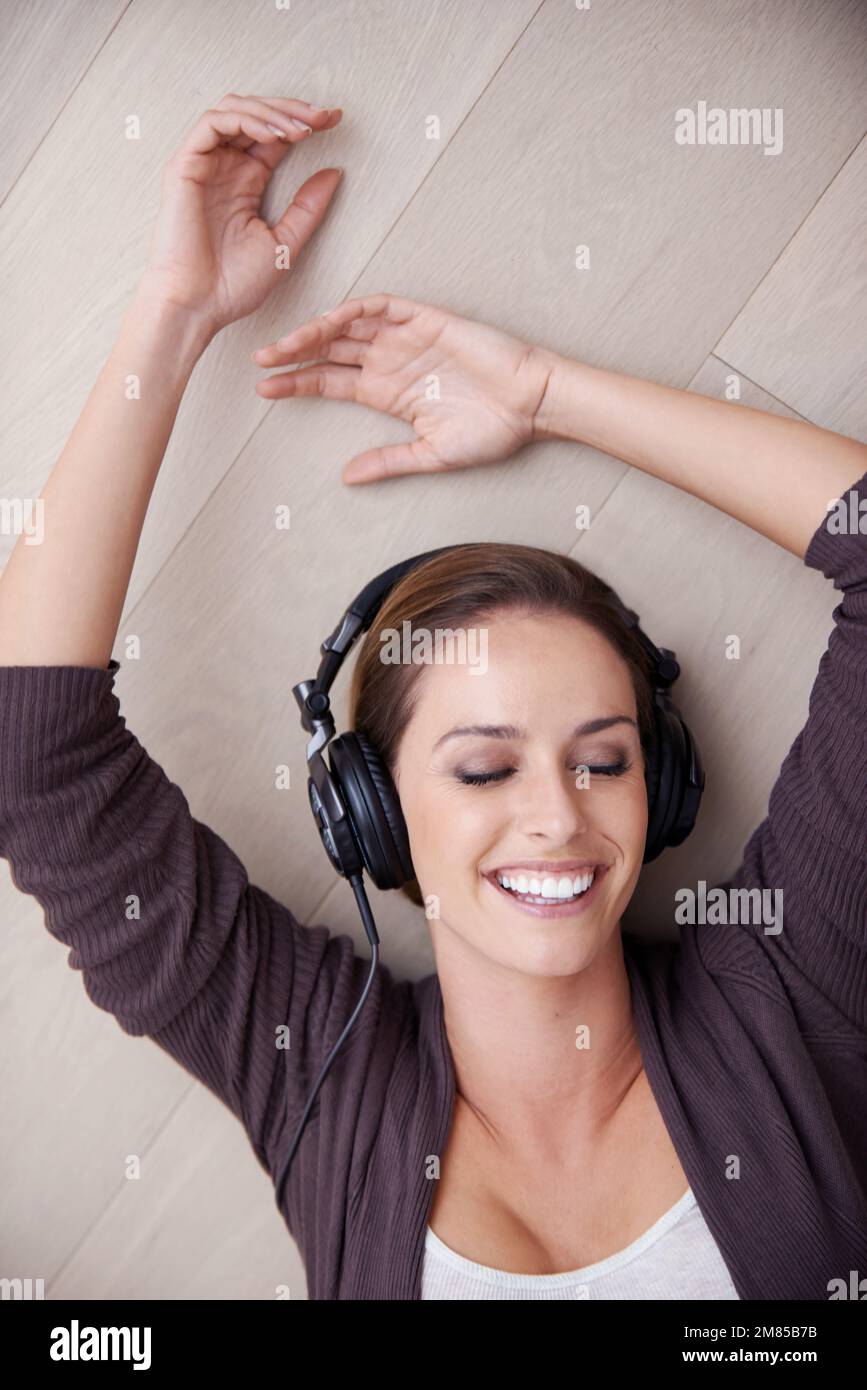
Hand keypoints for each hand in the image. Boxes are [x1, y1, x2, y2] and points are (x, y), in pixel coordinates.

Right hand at [135, 94, 343, 336]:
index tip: (335, 121)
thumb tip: (335, 172)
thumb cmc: (232, 284)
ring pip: (235, 109)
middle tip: (324, 116)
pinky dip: (246, 120)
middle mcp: (225, 167)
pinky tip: (274, 134)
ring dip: (271, 111)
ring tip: (302, 127)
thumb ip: (308, 208)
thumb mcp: (285, 243)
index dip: (304, 123)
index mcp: (246, 182)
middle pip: (257, 114)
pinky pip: (213, 122)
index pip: (275, 137)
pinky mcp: (184, 165)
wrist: (198, 306)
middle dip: (293, 110)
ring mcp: (203, 163)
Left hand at [251, 293, 557, 483]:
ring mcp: (405, 338)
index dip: (297, 383)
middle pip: (329, 351)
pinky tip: (328, 320)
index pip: (330, 381)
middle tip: (260, 361)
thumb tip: (346, 478)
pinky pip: (382, 306)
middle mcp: (390, 361)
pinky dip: (353, 310)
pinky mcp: (426, 318)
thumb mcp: (430, 456)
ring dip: (313, 331)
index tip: (265, 390)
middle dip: (293, 355)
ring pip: (347, 326)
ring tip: (282, 345)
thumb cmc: (490, 431)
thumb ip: (388, 462)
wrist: (532, 403)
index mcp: (386, 392)